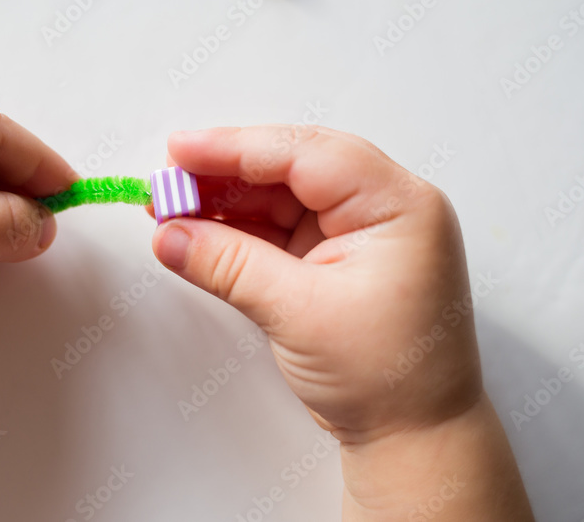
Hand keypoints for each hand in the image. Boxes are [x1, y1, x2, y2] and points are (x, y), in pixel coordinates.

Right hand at [151, 125, 532, 519]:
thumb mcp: (300, 314)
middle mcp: (383, 207)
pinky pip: (283, 226)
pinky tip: (201, 231)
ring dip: (228, 200)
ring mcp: (362, 231)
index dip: (237, 147)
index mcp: (398, 205)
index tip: (180, 152)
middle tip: (167, 182)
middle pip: (293, 167)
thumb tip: (170, 233)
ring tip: (172, 208)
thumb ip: (229, 264)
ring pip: (284, 195)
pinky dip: (241, 228)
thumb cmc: (388, 378)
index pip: (307, 155)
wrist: (416, 437)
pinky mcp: (339, 256)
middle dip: (227, 173)